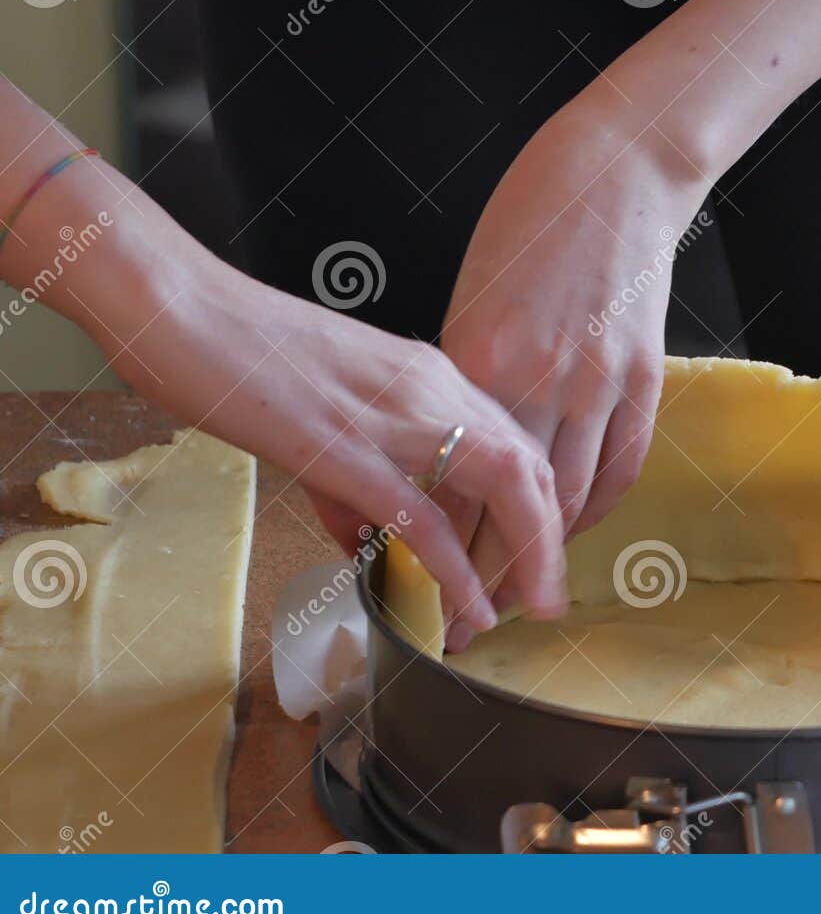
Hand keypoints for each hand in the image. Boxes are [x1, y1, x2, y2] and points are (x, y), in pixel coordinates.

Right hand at [81, 240, 567, 651]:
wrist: (177, 301)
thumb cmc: (240, 346)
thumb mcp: (328, 405)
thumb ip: (356, 473)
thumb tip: (367, 537)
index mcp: (429, 372)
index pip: (515, 440)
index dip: (538, 503)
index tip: (535, 553)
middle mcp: (429, 388)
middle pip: (529, 467)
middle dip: (549, 539)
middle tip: (546, 596)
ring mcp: (391, 418)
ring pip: (500, 489)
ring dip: (520, 560)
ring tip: (524, 612)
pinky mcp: (343, 450)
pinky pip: (422, 521)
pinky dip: (454, 573)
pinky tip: (466, 611)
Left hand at [442, 103, 707, 607]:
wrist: (615, 172)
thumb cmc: (530, 221)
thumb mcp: (470, 297)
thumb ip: (457, 378)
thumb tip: (438, 447)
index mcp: (478, 358)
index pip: (453, 478)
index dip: (437, 547)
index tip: (421, 587)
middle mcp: (540, 379)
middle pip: (510, 507)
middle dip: (488, 575)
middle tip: (472, 621)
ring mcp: (600, 380)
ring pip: (570, 498)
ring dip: (544, 555)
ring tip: (521, 593)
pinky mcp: (644, 376)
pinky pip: (621, 466)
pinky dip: (597, 507)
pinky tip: (575, 528)